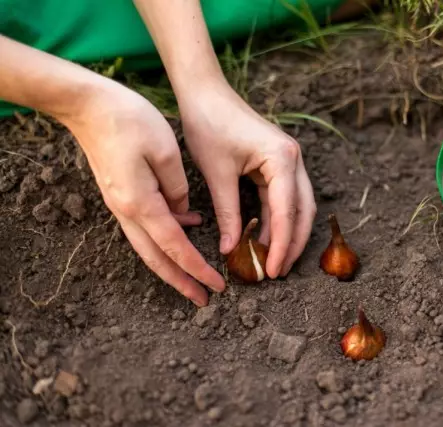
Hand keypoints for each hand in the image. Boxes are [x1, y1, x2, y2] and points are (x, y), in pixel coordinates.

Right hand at [68, 81, 224, 305]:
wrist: (88, 105)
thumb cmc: (129, 120)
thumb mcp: (166, 151)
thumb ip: (178, 188)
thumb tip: (184, 213)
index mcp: (141, 203)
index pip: (175, 247)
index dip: (197, 269)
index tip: (217, 286)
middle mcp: (127, 211)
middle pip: (156, 258)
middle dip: (181, 281)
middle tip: (204, 299)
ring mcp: (120, 204)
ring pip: (148, 246)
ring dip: (172, 264)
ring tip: (195, 277)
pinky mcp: (121, 194)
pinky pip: (145, 225)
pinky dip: (166, 236)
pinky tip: (188, 226)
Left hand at [177, 83, 316, 278]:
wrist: (205, 92)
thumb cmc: (209, 125)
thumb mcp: (217, 174)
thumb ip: (228, 213)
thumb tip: (231, 249)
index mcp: (282, 159)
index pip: (287, 212)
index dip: (282, 245)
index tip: (273, 270)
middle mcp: (293, 159)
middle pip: (303, 211)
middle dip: (293, 243)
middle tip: (279, 272)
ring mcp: (288, 160)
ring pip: (298, 206)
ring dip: (287, 233)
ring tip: (273, 260)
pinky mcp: (278, 162)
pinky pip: (283, 197)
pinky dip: (276, 219)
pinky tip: (265, 238)